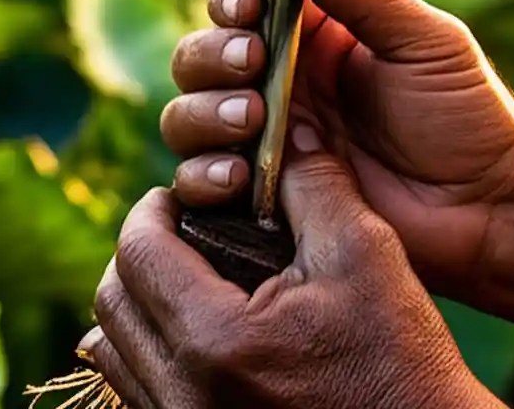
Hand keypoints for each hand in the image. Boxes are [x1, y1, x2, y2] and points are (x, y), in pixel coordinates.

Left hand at [83, 126, 500, 408]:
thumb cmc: (402, 362)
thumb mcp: (366, 256)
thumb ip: (314, 184)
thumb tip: (286, 130)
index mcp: (216, 339)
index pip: (137, 251)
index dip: (153, 209)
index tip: (182, 196)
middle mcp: (183, 393)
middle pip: (111, 301)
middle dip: (139, 252)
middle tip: (183, 230)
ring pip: (114, 351)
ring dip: (139, 303)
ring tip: (188, 278)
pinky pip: (138, 391)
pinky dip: (149, 353)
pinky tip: (195, 332)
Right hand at [161, 0, 513, 292]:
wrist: (490, 208)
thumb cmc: (469, 115)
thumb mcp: (425, 41)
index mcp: (314, 40)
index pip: (244, 6)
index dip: (232, 0)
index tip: (247, 5)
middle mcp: (280, 88)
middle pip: (201, 58)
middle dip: (211, 55)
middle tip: (251, 65)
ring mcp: (268, 146)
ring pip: (188, 117)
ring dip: (203, 112)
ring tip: (251, 121)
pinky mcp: (265, 201)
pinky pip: (201, 185)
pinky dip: (202, 176)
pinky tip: (237, 177)